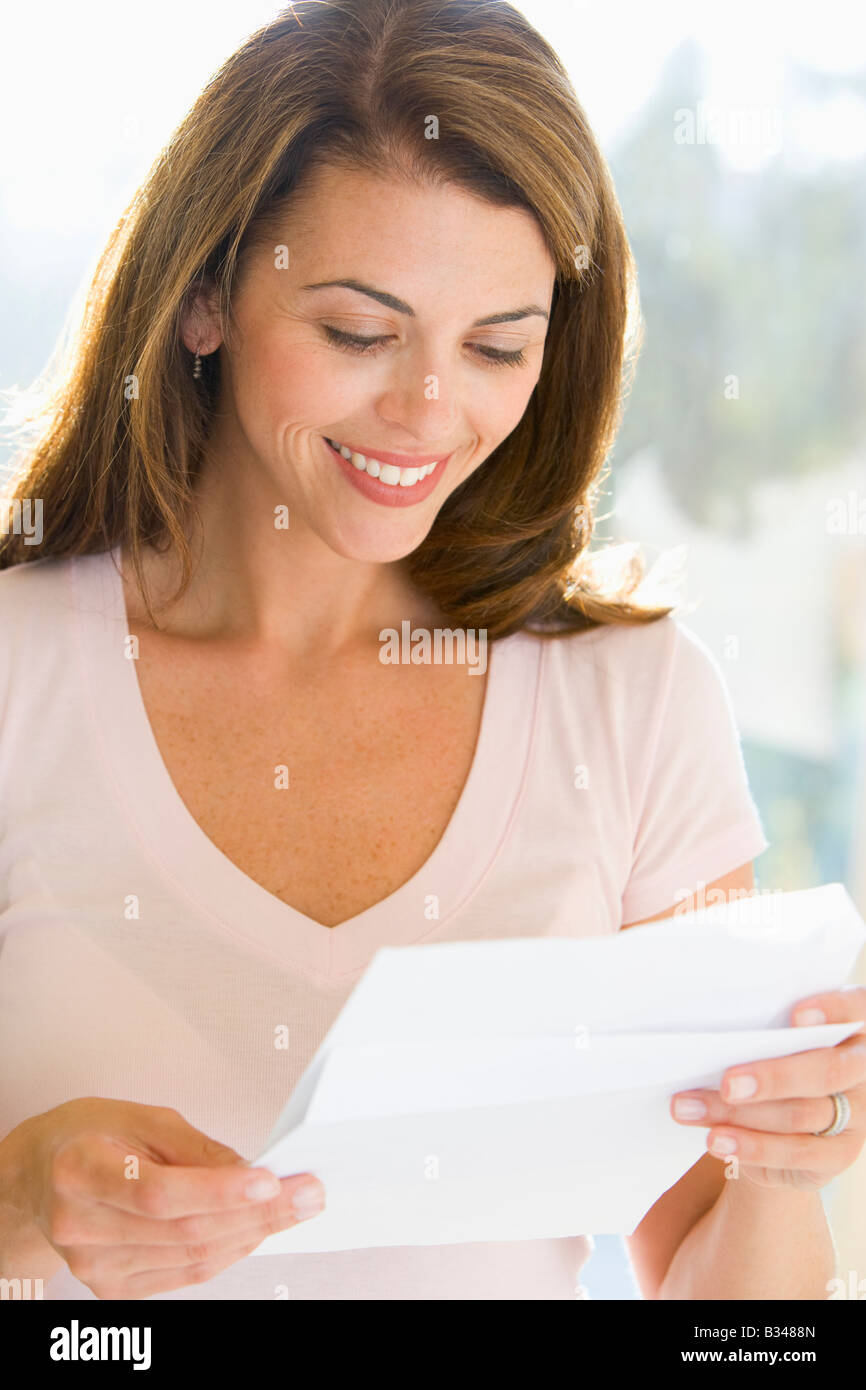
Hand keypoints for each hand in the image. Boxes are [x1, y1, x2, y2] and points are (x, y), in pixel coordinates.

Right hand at [2, 1097, 324, 1297]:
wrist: (44, 1174)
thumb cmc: (94, 1135)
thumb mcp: (143, 1118)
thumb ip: (197, 1149)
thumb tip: (252, 1173)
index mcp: (82, 1171)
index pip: (158, 1192)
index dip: (218, 1190)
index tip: (269, 1179)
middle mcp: (81, 1225)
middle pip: (184, 1230)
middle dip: (258, 1213)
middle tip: (308, 1192)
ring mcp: (95, 1264)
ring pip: (191, 1257)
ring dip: (252, 1233)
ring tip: (294, 1207)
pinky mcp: (111, 1285)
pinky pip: (184, 1274)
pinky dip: (228, 1251)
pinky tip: (256, 1228)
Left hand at [670, 986, 865, 1188]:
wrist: (779, 1132)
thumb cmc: (769, 1065)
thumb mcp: (769, 1043)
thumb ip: (760, 1035)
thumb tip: (708, 1037)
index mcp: (850, 1028)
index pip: (856, 1008)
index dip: (833, 1009)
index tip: (795, 1015)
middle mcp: (861, 1069)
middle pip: (827, 1070)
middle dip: (773, 1077)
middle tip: (726, 1083)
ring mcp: (856, 1114)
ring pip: (800, 1113)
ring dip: (738, 1113)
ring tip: (691, 1108)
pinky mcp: (839, 1154)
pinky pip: (795, 1152)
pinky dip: (750, 1146)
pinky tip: (718, 1140)